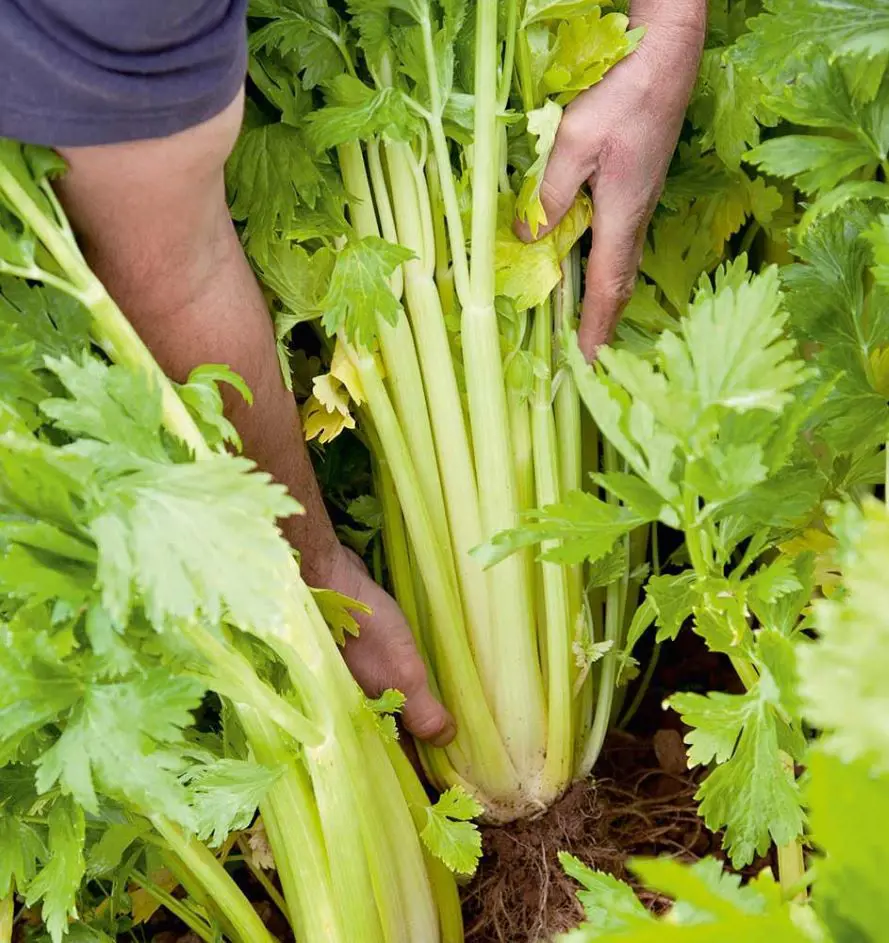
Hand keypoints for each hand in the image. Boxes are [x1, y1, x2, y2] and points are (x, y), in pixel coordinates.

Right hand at [315, 545, 455, 746]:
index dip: (425, 766)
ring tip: (457, 710)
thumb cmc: (365, 630)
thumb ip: (423, 711)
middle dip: (426, 738)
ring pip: (396, 705)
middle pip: (397, 733)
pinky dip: (412, 681)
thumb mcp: (401, 674)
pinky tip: (434, 675)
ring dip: (421, 707)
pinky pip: (393, 678)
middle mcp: (359, 705)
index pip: (397, 758)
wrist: (330, 578)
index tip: (458, 772)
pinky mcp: (366, 654)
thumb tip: (446, 740)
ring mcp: (361, 678)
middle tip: (464, 739)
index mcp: (363, 719)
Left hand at [518, 6, 705, 358]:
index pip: (607, 288)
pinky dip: (604, 263)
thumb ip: (548, 194)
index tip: (588, 364)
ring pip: (619, 260)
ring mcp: (636, 200)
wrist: (667, 56)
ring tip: (588, 324)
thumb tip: (528, 239)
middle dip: (603, 321)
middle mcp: (633, 216)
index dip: (596, 328)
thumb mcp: (574, 144)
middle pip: (618, 282)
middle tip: (589, 356)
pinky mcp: (634, 183)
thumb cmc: (624, 96)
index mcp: (621, 217)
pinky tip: (590, 264)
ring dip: (604, 295)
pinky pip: (617, 237)